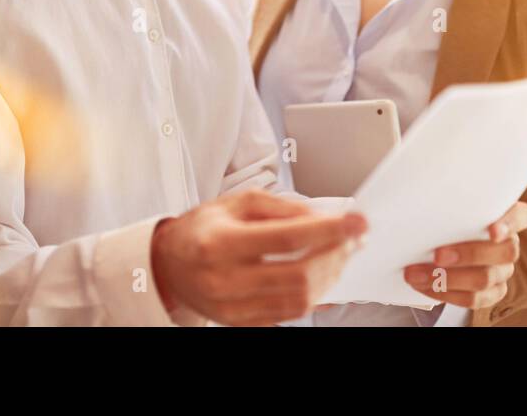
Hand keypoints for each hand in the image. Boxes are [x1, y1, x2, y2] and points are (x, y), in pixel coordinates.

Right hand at [150, 189, 366, 325]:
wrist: (170, 264)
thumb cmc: (204, 229)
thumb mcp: (237, 203)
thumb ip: (281, 207)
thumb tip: (322, 218)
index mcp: (220, 242)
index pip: (286, 238)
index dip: (328, 231)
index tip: (356, 222)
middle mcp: (224, 279)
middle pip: (298, 275)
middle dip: (335, 256)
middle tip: (352, 240)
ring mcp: (232, 307)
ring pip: (298, 301)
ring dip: (328, 278)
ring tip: (338, 256)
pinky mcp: (240, 323)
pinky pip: (288, 316)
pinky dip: (313, 297)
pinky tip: (321, 277)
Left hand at [402, 200, 526, 308]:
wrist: (443, 243)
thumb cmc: (451, 218)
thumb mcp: (454, 206)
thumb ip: (452, 203)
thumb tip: (423, 197)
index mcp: (508, 217)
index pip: (523, 216)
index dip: (511, 223)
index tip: (492, 230)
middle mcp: (510, 245)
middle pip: (504, 252)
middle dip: (468, 255)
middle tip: (436, 255)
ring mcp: (503, 271)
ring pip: (484, 279)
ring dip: (447, 278)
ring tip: (417, 274)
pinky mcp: (492, 292)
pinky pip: (474, 299)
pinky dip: (445, 293)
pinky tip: (425, 286)